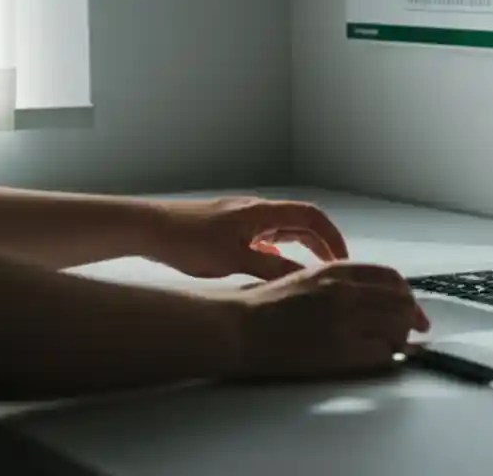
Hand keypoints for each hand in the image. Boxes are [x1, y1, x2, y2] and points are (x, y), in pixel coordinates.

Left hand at [144, 197, 349, 280]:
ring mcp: (242, 218)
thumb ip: (272, 270)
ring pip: (282, 230)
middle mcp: (257, 211)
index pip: (312, 217)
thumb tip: (305, 281)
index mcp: (263, 213)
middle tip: (334, 271)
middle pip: (301, 222)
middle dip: (322, 245)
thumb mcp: (235, 260)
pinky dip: (278, 251)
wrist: (149, 228)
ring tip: (311, 273)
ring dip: (301, 248)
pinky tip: (273, 268)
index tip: (343, 261)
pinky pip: (264, 237)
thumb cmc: (190, 242)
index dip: (333, 237)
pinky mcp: (229, 227)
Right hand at [208, 261, 431, 378]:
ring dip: (400, 338)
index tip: (411, 309)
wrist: (237, 327)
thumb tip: (368, 299)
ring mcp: (344, 319)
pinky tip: (376, 359)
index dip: (406, 294)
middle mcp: (345, 290)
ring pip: (398, 325)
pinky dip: (387, 357)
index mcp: (336, 270)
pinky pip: (382, 352)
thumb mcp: (305, 280)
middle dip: (411, 318)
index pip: (389, 276)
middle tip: (411, 333)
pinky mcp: (339, 349)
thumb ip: (338, 284)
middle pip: (401, 301)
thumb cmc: (262, 308)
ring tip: (392, 347)